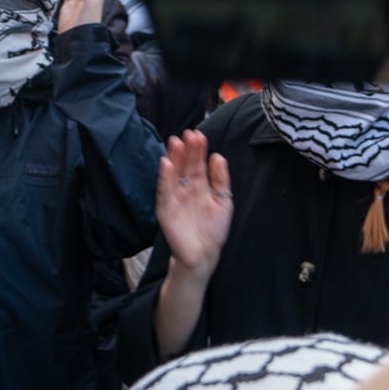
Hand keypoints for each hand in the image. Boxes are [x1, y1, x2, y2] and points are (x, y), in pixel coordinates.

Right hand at [153, 131, 233, 357]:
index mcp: (199, 185)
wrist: (205, 255)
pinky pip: (164, 191)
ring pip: (172, 174)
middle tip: (187, 135)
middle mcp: (185, 188)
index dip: (198, 150)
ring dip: (173, 159)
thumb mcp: (223, 201)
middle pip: (184, 165)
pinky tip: (166, 164)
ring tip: (175, 143)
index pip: (197, 163)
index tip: (199, 135)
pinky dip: (165, 178)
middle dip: (185, 150)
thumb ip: (221, 180)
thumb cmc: (214, 230)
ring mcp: (174, 197)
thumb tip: (218, 156)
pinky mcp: (165, 209)